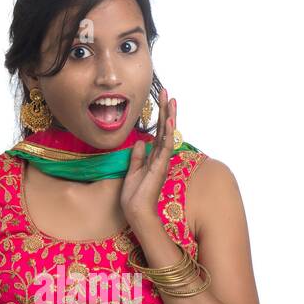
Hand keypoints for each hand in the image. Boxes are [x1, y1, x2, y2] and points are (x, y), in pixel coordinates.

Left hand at [119, 88, 176, 227]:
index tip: (161, 99)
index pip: (158, 132)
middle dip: (166, 110)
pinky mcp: (160, 167)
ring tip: (171, 99)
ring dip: (169, 116)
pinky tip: (169, 121)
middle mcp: (160, 157)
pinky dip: (168, 133)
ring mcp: (162, 161)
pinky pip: (166, 146)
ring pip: (168, 134)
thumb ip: (137, 157)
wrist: (135, 211)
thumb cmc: (134, 195)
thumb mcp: (132, 171)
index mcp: (154, 157)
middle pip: (165, 129)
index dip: (160, 116)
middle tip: (167, 92)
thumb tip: (140, 142)